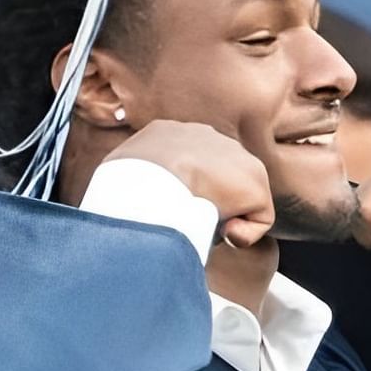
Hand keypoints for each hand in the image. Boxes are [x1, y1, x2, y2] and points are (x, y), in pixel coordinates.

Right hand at [108, 119, 274, 248]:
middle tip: (184, 225)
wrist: (150, 185)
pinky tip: (221, 233)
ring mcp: (233, 155)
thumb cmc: (121, 193)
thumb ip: (130, 188)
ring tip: (197, 229)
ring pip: (235, 202)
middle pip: (215, 181)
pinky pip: (257, 220)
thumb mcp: (112, 183)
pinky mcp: (254, 180)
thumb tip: (131, 212)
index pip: (182, 166)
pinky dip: (242, 235)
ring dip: (219, 222)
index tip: (167, 214)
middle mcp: (204, 137)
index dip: (179, 195)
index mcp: (166, 135)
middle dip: (206, 206)